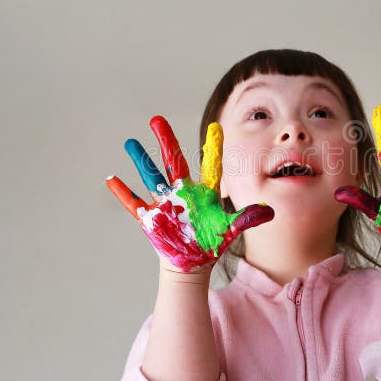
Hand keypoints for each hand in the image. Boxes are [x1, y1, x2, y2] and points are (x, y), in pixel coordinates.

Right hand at [106, 116, 273, 272]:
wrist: (192, 262)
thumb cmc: (211, 242)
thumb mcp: (230, 229)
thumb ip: (247, 218)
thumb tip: (269, 211)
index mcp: (204, 192)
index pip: (211, 165)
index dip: (213, 147)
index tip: (216, 126)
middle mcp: (183, 191)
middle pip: (173, 161)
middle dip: (165, 140)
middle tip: (157, 119)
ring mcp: (166, 203)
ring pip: (151, 176)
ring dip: (140, 160)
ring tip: (130, 142)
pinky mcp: (152, 217)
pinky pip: (134, 203)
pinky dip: (123, 193)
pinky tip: (111, 179)